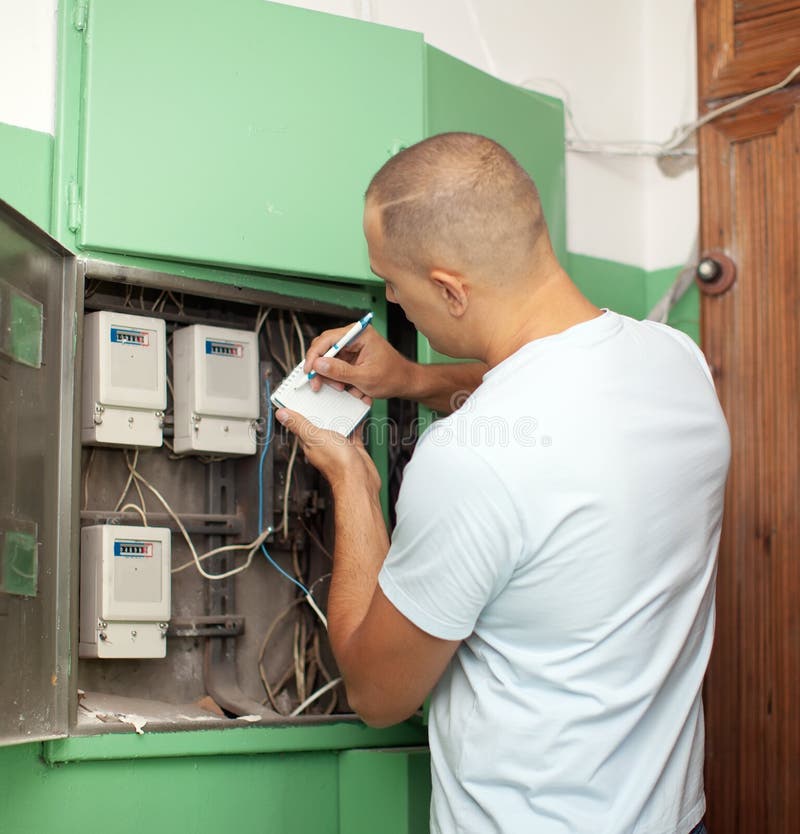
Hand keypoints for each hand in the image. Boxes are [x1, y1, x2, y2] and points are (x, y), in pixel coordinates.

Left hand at [274, 408, 380, 493]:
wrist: (359, 480)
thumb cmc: (337, 465)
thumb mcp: (315, 438)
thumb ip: (299, 425)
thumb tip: (281, 415)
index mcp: (310, 443)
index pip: (301, 424)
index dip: (299, 411)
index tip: (299, 399)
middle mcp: (323, 445)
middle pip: (320, 423)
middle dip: (321, 411)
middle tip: (322, 396)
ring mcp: (338, 446)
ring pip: (336, 426)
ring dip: (338, 415)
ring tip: (340, 402)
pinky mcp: (352, 448)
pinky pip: (352, 432)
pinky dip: (354, 422)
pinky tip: (356, 415)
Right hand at [303, 324, 417, 399]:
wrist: (405, 383)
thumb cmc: (393, 376)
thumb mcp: (365, 377)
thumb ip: (340, 371)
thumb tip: (319, 364)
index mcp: (360, 334)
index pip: (328, 339)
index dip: (315, 355)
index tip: (309, 370)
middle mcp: (354, 337)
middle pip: (325, 349)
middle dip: (322, 369)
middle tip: (319, 384)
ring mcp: (352, 348)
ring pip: (329, 361)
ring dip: (333, 378)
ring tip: (344, 389)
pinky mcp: (352, 358)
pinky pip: (337, 368)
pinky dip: (340, 380)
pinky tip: (351, 388)